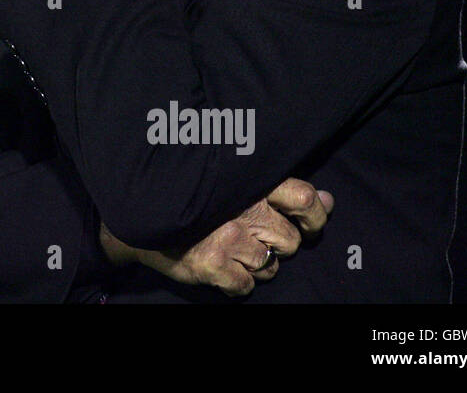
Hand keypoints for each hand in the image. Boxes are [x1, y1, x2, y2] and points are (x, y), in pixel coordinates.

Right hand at [99, 177, 334, 297]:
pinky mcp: (212, 264)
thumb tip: (327, 200)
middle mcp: (243, 208)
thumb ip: (283, 192)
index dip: (314, 215)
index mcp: (250, 182)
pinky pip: (246, 286)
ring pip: (270, 267)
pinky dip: (236, 282)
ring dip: (256, 266)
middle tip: (252, 238)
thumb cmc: (193, 196)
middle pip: (290, 241)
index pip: (303, 197)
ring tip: (231, 251)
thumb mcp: (238, 186)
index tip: (309, 224)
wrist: (139, 215)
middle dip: (276, 246)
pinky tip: (220, 267)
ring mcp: (227, 237)